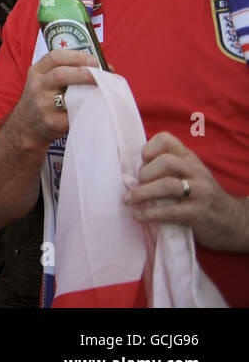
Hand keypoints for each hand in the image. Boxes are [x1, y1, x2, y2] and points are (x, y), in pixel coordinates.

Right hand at [10, 49, 98, 146]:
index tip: (94, 60)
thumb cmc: (43, 99)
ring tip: (101, 92)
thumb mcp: (44, 81)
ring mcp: (42, 104)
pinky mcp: (51, 121)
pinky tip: (92, 109)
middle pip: (61, 74)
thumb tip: (106, 68)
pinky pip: (74, 114)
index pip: (54, 57)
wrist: (25, 127)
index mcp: (36, 72)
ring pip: (69, 96)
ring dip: (88, 94)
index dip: (76, 56)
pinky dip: (86, 111)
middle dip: (85, 73)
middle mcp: (37, 86)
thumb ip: (67, 71)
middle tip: (102, 75)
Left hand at [126, 132, 248, 251]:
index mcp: (189, 158)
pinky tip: (139, 216)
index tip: (142, 160)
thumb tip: (131, 172)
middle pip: (165, 162)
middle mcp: (196, 171)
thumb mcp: (189, 175)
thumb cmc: (200, 196)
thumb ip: (167, 169)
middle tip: (136, 185)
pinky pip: (170, 211)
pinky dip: (150, 214)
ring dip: (142, 193)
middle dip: (145, 174)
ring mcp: (200, 192)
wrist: (232, 222)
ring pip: (167, 185)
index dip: (150, 148)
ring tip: (129, 200)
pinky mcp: (199, 213)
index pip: (167, 139)